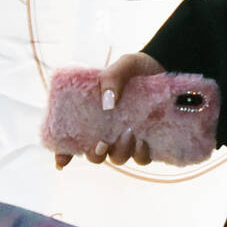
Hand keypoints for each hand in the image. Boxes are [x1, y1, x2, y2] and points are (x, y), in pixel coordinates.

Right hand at [53, 51, 165, 169]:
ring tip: (129, 133)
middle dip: (95, 155)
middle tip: (102, 143)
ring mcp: (126, 137)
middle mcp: (107, 131)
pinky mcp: (146, 140)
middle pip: (94, 155)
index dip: (63, 154)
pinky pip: (141, 159)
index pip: (72, 139)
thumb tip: (108, 102)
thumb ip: (112, 78)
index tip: (62, 161)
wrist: (163, 67)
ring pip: (117, 158)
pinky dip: (140, 155)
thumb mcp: (123, 66)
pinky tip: (143, 142)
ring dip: (120, 152)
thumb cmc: (135, 69)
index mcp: (92, 115)